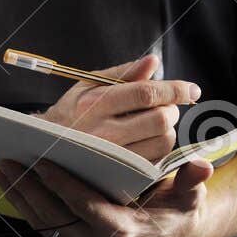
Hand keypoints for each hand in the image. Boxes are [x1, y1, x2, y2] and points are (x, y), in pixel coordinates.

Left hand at [25, 158, 216, 236]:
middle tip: (9, 163)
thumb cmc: (179, 209)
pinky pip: (44, 227)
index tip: (44, 163)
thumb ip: (192, 181)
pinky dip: (25, 207)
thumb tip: (202, 166)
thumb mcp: (191, 196)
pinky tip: (11, 185)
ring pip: (45, 224)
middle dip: (30, 190)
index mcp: (125, 229)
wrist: (173, 236)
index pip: (87, 207)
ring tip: (2, 169)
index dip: (63, 186)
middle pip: (57, 218)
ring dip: (20, 197)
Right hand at [42, 54, 198, 164]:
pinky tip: (146, 141)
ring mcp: (111, 156)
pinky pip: (156, 161)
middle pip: (160, 119)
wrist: (44, 149)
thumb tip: (153, 61)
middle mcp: (103, 131)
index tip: (192, 89)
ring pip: (163, 141)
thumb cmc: (70, 112)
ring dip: (167, 130)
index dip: (175, 89)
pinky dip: (159, 148)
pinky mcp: (118, 174)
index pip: (147, 93)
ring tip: (152, 124)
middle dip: (171, 110)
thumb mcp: (87, 85)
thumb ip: (122, 73)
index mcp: (95, 103)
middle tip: (166, 107)